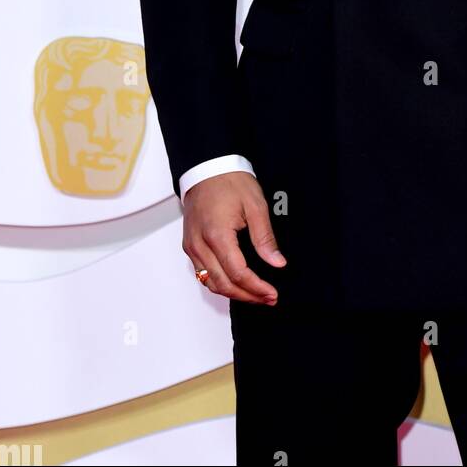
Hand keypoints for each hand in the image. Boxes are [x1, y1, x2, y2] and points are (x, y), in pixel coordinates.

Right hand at [182, 171, 285, 303]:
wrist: (207, 168)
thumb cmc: (229, 181)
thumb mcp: (255, 206)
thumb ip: (265, 238)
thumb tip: (277, 263)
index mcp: (216, 235)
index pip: (238, 273)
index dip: (256, 288)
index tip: (272, 294)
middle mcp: (199, 244)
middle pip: (222, 284)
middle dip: (247, 296)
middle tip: (267, 298)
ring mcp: (191, 246)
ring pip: (210, 282)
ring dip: (233, 293)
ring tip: (255, 294)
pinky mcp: (190, 245)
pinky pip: (202, 273)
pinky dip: (219, 282)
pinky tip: (236, 283)